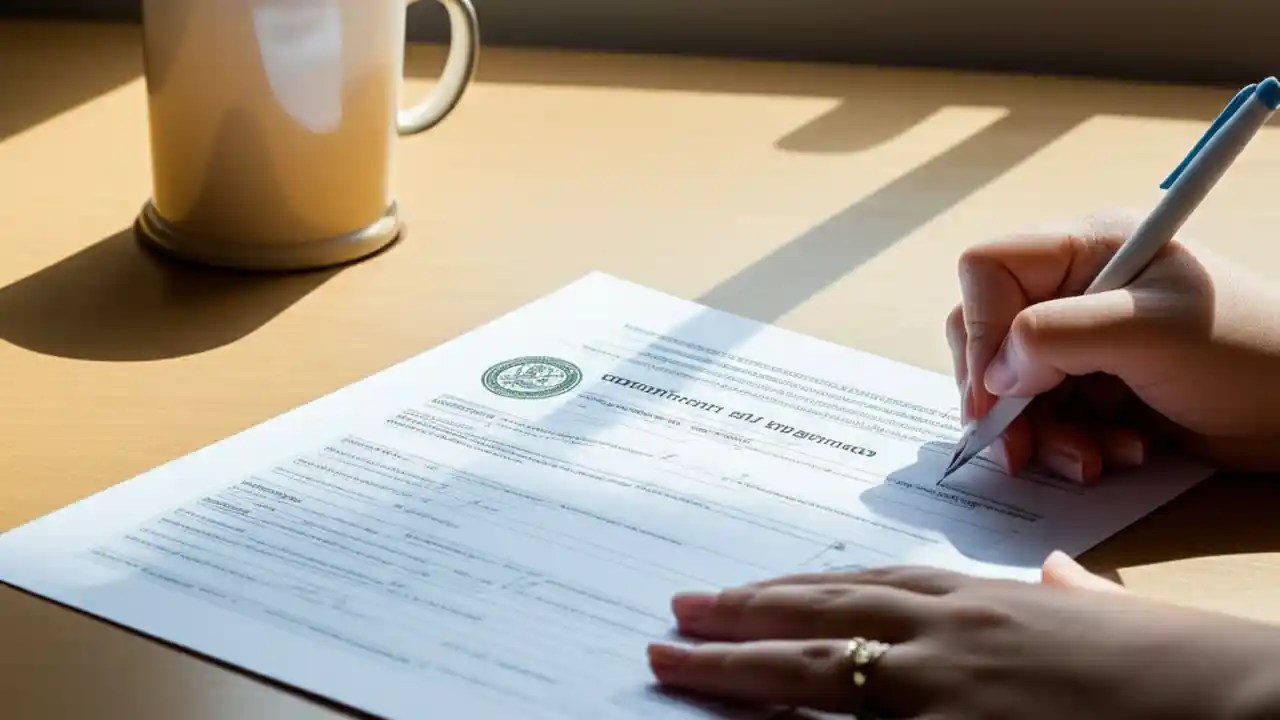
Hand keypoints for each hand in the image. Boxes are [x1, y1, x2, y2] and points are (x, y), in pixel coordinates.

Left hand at [646, 563, 1279, 718]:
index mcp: (978, 598)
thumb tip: (1054, 579)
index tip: (744, 591)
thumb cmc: (1173, 666)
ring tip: (673, 660)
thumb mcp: (1103, 618)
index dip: (793, 588)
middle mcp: (946, 634)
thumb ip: (1064, 597)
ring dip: (735, 669)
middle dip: (739, 619)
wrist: (1229, 703)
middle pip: (816, 616)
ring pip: (812, 672)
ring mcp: (940, 692)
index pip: (860, 583)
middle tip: (675, 615)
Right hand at [947, 210, 1279, 482]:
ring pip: (1012, 387)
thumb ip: (1056, 337)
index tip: (995, 395)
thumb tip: (996, 373)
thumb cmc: (1250, 354)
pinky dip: (1070, 445)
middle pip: (986, 334)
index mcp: (1087, 248)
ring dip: (1042, 433)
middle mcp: (1076, 289)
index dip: (978, 331)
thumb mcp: (1150, 333)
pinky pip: (1048, 417)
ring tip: (1091, 460)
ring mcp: (1086, 340)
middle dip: (1003, 398)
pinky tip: (1119, 453)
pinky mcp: (1098, 386)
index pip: (987, 271)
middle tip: (1019, 448)